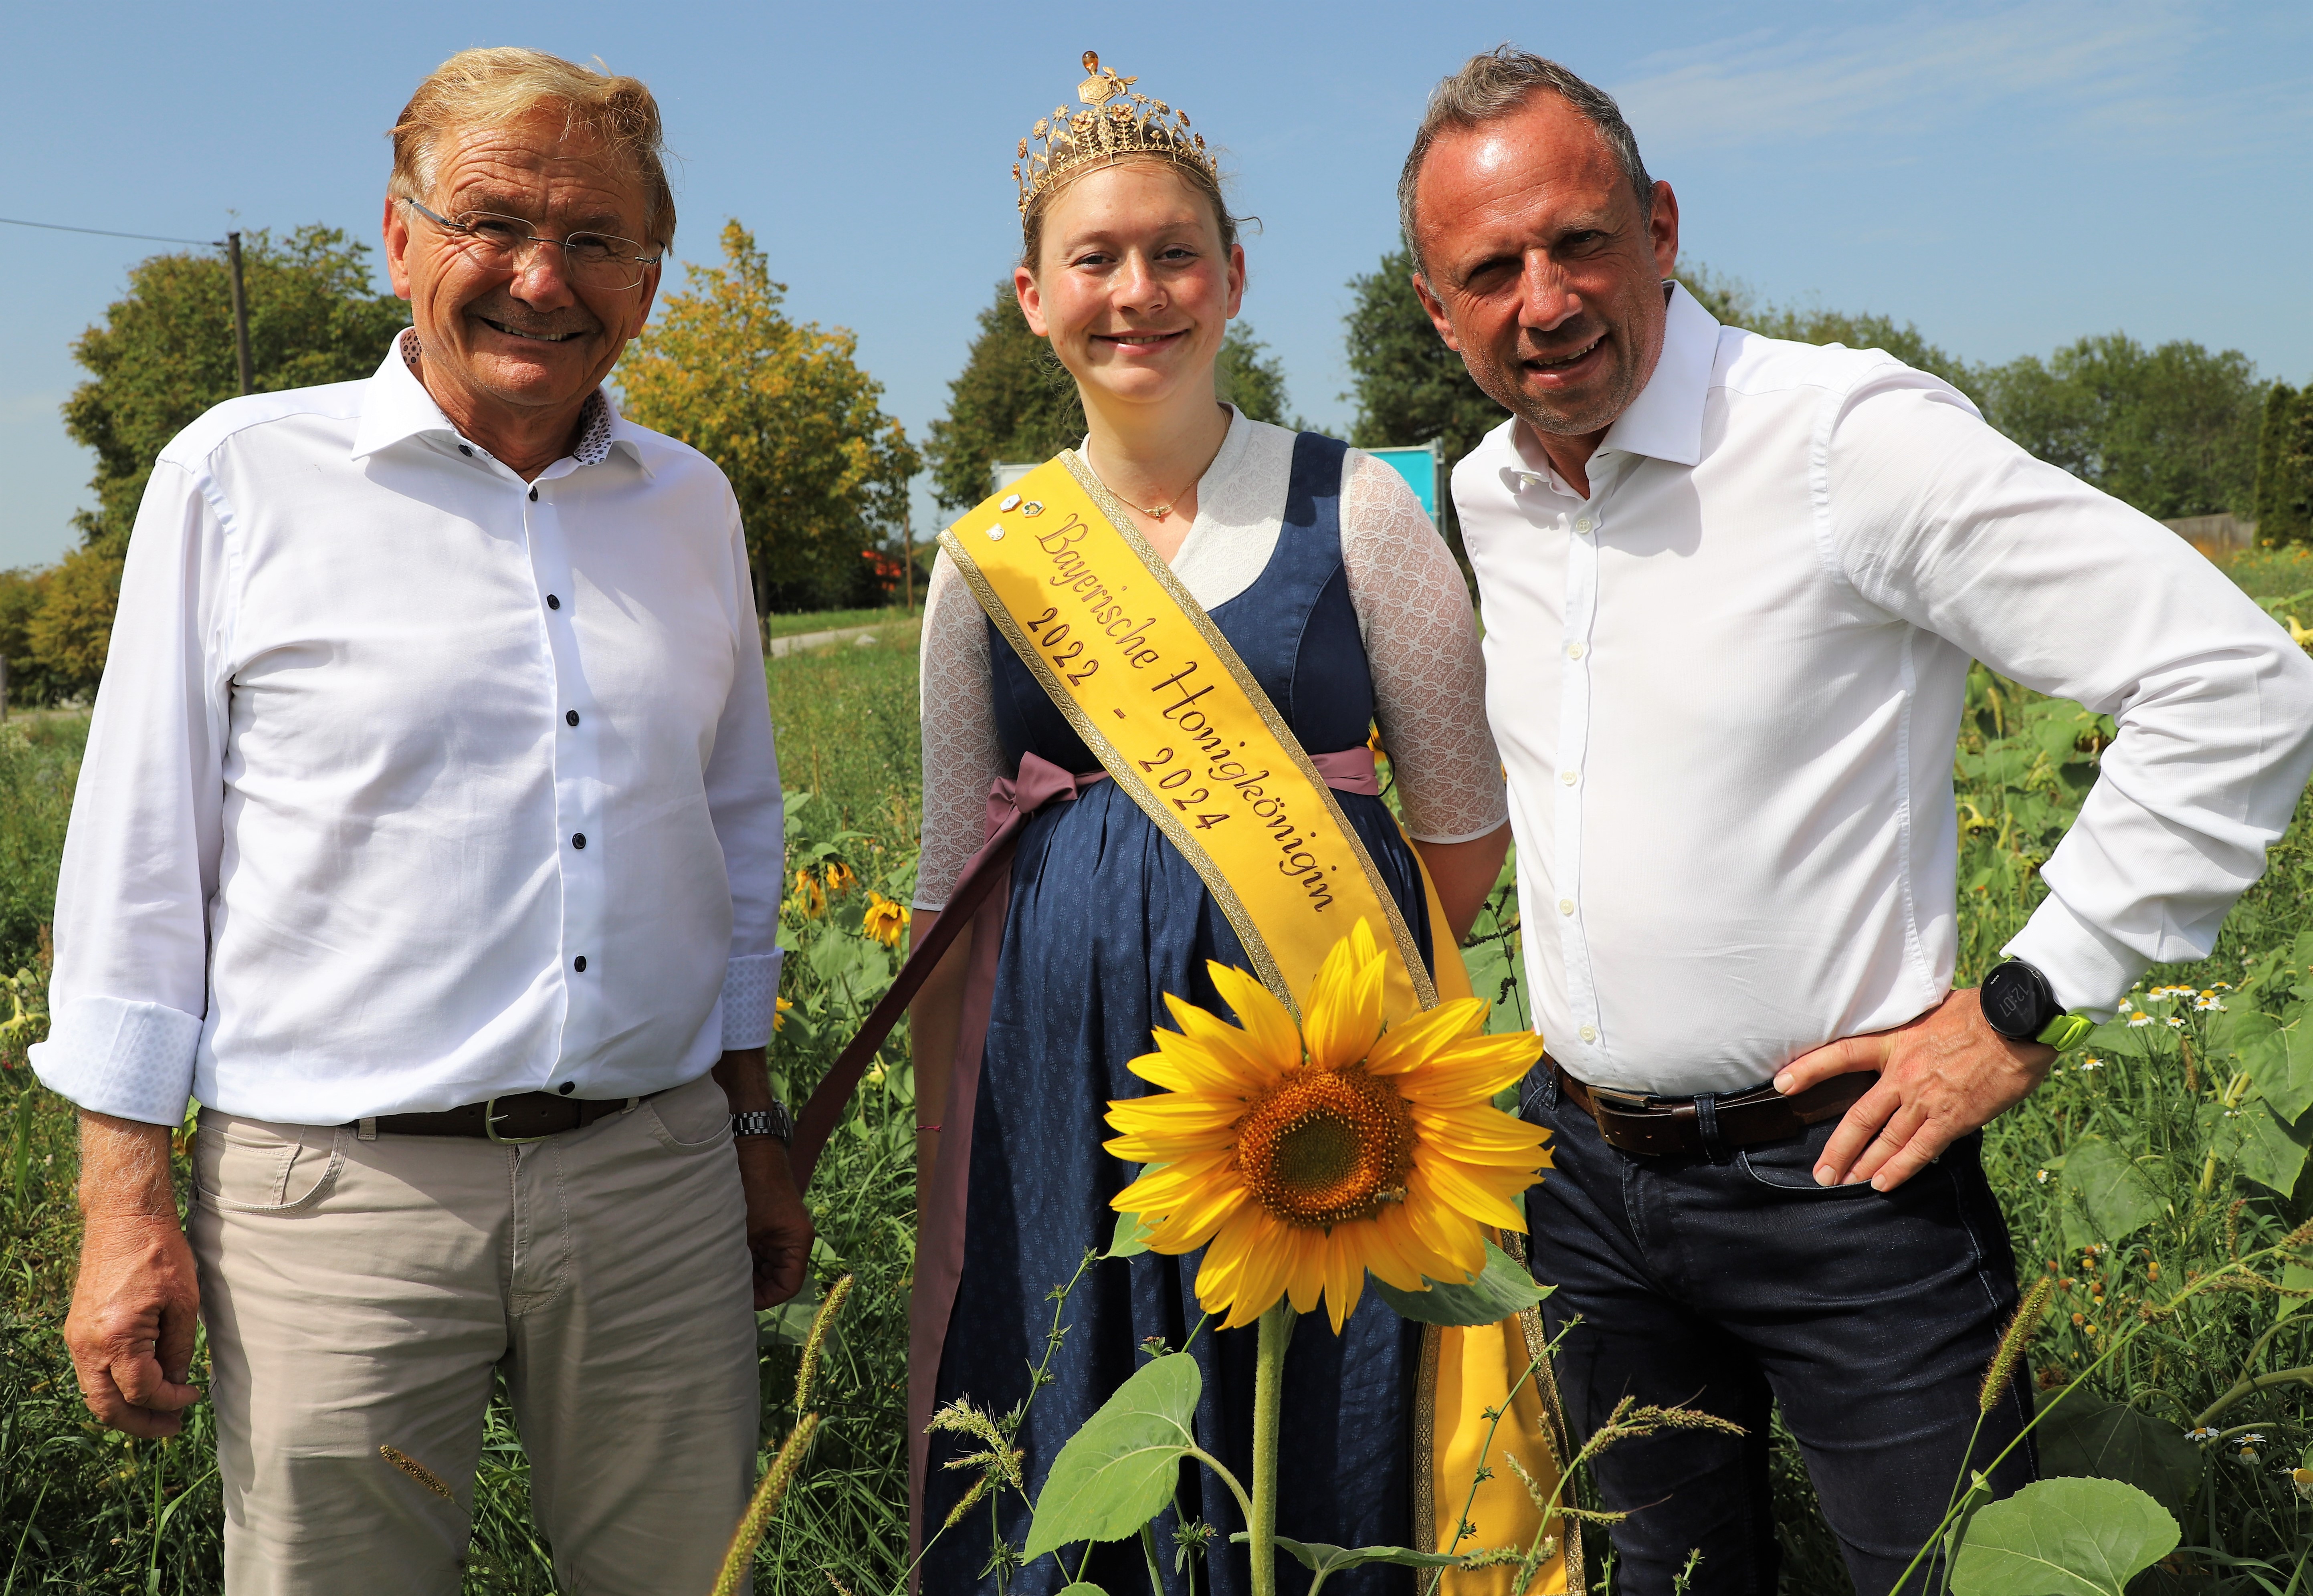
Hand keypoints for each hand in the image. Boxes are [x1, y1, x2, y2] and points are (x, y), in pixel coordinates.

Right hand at [66, 1210, 203, 1437]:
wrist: (124, 1219)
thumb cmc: (160, 1253)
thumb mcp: (184, 1304)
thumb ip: (179, 1349)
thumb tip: (174, 1383)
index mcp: (118, 1337)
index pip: (142, 1391)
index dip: (170, 1401)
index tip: (193, 1398)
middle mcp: (88, 1344)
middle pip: (107, 1407)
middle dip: (140, 1423)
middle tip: (171, 1427)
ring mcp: (77, 1338)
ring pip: (94, 1394)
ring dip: (124, 1409)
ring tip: (158, 1413)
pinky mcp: (76, 1330)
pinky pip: (90, 1373)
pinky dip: (112, 1387)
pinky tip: (138, 1386)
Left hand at [734, 1136, 813, 1307]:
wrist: (750, 1148)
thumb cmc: (750, 1187)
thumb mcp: (743, 1229)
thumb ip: (738, 1261)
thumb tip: (725, 1291)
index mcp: (797, 1241)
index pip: (788, 1286)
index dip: (765, 1299)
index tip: (739, 1300)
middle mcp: (793, 1239)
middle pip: (778, 1278)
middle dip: (754, 1286)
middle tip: (726, 1287)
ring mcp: (780, 1232)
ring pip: (766, 1266)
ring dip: (747, 1271)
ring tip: (723, 1271)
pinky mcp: (768, 1225)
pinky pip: (760, 1251)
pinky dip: (744, 1258)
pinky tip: (724, 1256)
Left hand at [1774, 987, 2053, 1191]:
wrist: (2017, 1022)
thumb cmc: (1982, 1011)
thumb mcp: (1934, 1008)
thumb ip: (1912, 1025)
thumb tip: (1906, 1025)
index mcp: (1895, 1041)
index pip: (1841, 1055)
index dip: (1809, 1069)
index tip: (1781, 1084)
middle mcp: (1902, 1075)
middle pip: (1859, 1117)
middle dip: (1838, 1148)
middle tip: (1821, 1173)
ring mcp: (1926, 1099)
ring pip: (1886, 1139)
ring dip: (1863, 1165)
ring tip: (1844, 1182)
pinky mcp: (1953, 1118)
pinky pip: (1920, 1149)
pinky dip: (1900, 1169)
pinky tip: (1883, 1184)